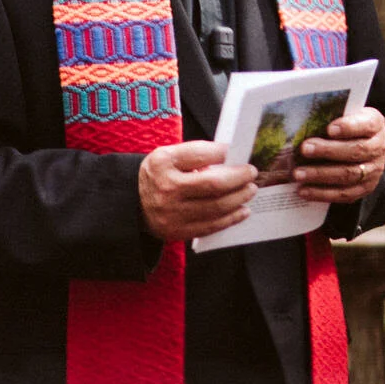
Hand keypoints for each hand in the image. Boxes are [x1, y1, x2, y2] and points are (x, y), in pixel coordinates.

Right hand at [139, 142, 255, 242]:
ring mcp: (170, 214)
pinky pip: (210, 227)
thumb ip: (197, 152)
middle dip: (239, 179)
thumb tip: (229, 153)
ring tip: (250, 190)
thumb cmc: (160, 174)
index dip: (222, 153)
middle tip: (252, 174)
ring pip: (216, 208)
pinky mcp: (177, 232)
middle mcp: (165, 190)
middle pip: (213, 185)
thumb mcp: (169, 155)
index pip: (200, 155)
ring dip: (240, 198)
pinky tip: (242, 211)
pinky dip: (231, 219)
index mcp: (162, 164)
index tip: (236, 151)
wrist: (132, 202)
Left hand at [293, 107, 384, 203]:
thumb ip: (332, 116)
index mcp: (375, 125)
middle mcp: (379, 147)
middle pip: (356, 150)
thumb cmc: (347, 128)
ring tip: (298, 174)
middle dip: (328, 150)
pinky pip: (344, 194)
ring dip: (321, 174)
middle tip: (304, 149)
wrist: (364, 147)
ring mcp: (373, 170)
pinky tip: (303, 191)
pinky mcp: (365, 188)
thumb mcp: (346, 116)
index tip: (329, 128)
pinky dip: (322, 193)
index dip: (349, 127)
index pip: (367, 125)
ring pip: (349, 174)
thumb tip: (302, 121)